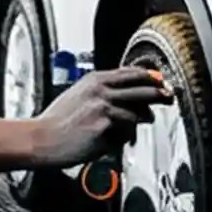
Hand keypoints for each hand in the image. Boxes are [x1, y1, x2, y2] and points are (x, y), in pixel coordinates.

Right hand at [31, 67, 172, 168]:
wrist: (43, 138)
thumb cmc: (58, 121)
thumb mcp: (79, 95)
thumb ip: (102, 92)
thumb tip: (129, 97)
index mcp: (95, 79)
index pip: (130, 73)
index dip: (150, 77)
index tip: (161, 81)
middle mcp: (101, 90)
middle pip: (142, 88)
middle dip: (160, 93)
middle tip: (169, 97)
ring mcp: (104, 108)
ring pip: (137, 113)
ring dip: (138, 121)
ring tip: (126, 128)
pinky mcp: (105, 127)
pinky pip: (126, 132)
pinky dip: (123, 137)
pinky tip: (108, 139)